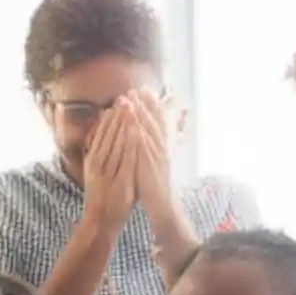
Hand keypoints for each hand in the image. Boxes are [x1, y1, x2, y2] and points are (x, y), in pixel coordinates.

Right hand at [82, 100, 138, 231]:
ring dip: (124, 126)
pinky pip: (126, 161)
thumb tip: (100, 134)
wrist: (100, 220)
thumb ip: (97, 153)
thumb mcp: (95, 171)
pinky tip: (137, 133)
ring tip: (131, 108)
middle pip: (108, 136)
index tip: (118, 101)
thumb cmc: (101, 195)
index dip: (110, 116)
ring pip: (116, 145)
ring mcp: (108, 173)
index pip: (101, 134)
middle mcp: (98, 164)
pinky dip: (131, 146)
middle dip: (118, 116)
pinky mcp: (120, 182)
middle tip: (126, 97)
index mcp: (93, 160)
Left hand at [128, 89, 174, 215]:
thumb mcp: (159, 161)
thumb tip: (155, 131)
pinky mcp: (151, 168)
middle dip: (146, 104)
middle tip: (137, 88)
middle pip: (156, 123)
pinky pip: (144, 150)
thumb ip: (159, 146)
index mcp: (163, 147)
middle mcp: (163, 149)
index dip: (152, 105)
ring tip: (131, 100)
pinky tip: (132, 125)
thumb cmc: (158, 185)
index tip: (144, 90)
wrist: (164, 206)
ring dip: (141, 115)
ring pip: (150, 132)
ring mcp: (158, 158)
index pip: (159, 121)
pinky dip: (139, 136)